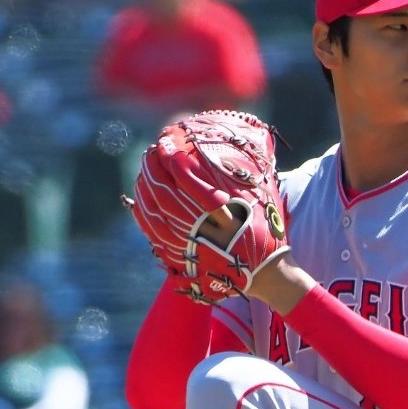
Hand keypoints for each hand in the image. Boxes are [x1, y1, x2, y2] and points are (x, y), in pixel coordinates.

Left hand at [125, 111, 291, 304]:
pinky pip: (155, 233)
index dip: (174, 159)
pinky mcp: (183, 257)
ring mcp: (192, 246)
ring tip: (145, 169)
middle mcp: (206, 231)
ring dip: (146, 187)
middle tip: (152, 149)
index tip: (167, 141)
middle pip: (166, 196)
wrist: (263, 271)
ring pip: (157, 213)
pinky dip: (145, 213)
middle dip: (154, 169)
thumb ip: (247, 173)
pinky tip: (141, 198)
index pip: (189, 180)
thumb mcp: (263, 199)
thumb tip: (238, 138)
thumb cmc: (266, 230)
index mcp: (228, 215)